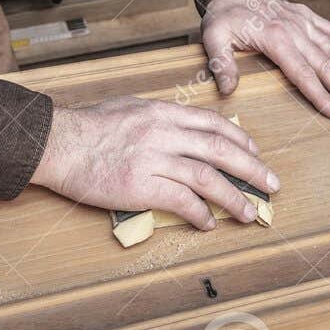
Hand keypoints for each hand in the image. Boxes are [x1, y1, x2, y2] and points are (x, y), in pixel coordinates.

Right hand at [31, 95, 280, 229]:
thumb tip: (181, 128)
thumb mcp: (128, 107)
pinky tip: (209, 223)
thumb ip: (157, 116)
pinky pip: (182, 202)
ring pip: (208, 179)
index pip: (212, 124)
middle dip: (252, 168)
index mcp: (162, 112)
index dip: (240, 139)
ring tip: (250, 213)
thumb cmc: (87, 126)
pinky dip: (201, 214)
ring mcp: (153, 160)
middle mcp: (163, 133)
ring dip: (234, 198)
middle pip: (220, 150)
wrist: (57, 143)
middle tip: (272, 183)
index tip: (254, 152)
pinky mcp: (141, 187)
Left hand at [200, 0, 329, 119]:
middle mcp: (295, 29)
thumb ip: (222, 64)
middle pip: (327, 65)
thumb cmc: (223, 17)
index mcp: (275, 38)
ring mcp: (304, 22)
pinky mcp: (307, 16)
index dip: (321, 96)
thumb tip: (228, 90)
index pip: (303, 74)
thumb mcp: (214, 39)